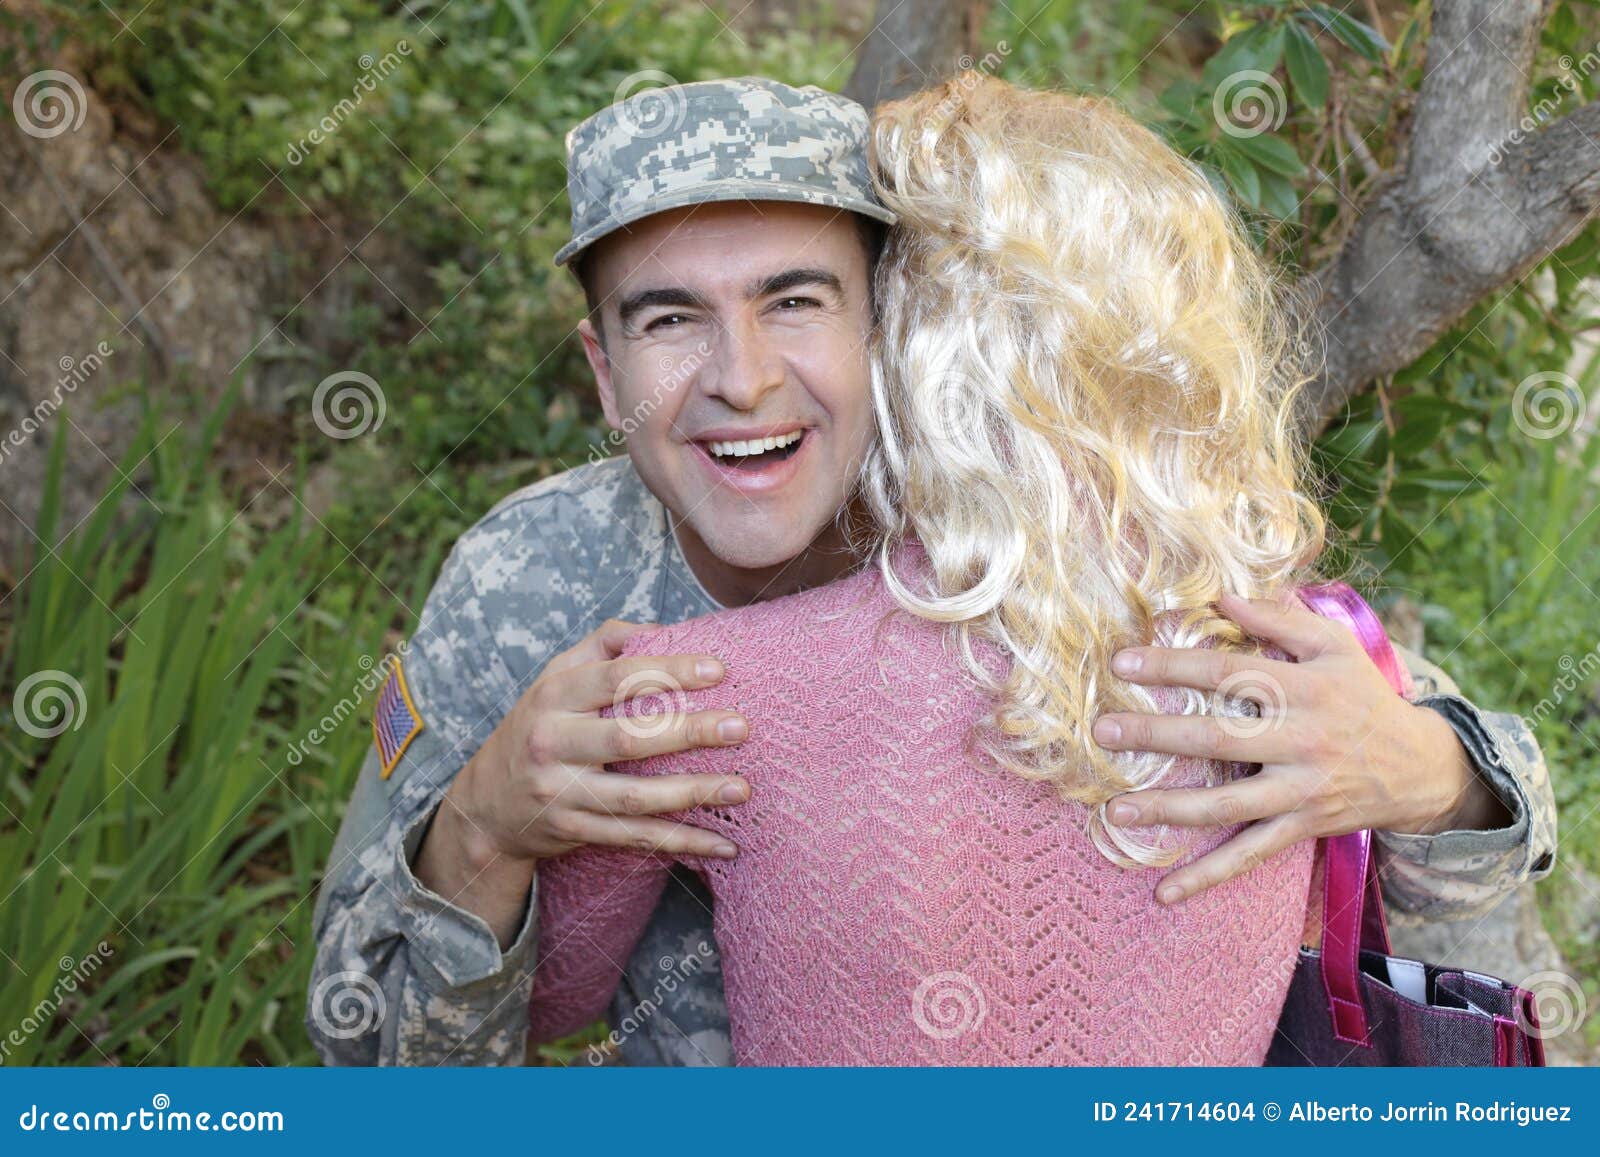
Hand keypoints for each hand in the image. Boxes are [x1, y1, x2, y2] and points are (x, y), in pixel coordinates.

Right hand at [415, 619, 749, 943]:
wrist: (486, 804)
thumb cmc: (538, 725)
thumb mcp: (555, 677)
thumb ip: (604, 645)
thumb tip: (662, 629)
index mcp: (553, 695)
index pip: (616, 677)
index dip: (669, 671)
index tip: (719, 671)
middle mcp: (553, 743)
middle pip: (629, 738)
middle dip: (690, 733)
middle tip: (740, 727)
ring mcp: (561, 792)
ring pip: (635, 797)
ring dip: (693, 793)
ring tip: (741, 787)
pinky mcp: (573, 831)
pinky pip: (635, 837)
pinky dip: (683, 842)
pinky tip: (726, 842)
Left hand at [1091, 592, 1504, 904]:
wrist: (1420, 766)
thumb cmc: (1362, 695)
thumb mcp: (1334, 645)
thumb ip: (1278, 618)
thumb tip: (1219, 597)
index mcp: (1304, 689)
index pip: (1227, 674)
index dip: (1173, 667)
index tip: (1122, 663)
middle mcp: (1301, 741)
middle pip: (1219, 739)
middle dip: (1157, 735)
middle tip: (1104, 731)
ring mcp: (1300, 790)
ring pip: (1227, 805)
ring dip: (1169, 809)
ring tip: (1116, 809)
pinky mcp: (1301, 828)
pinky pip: (1248, 856)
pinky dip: (1207, 877)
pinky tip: (1164, 892)